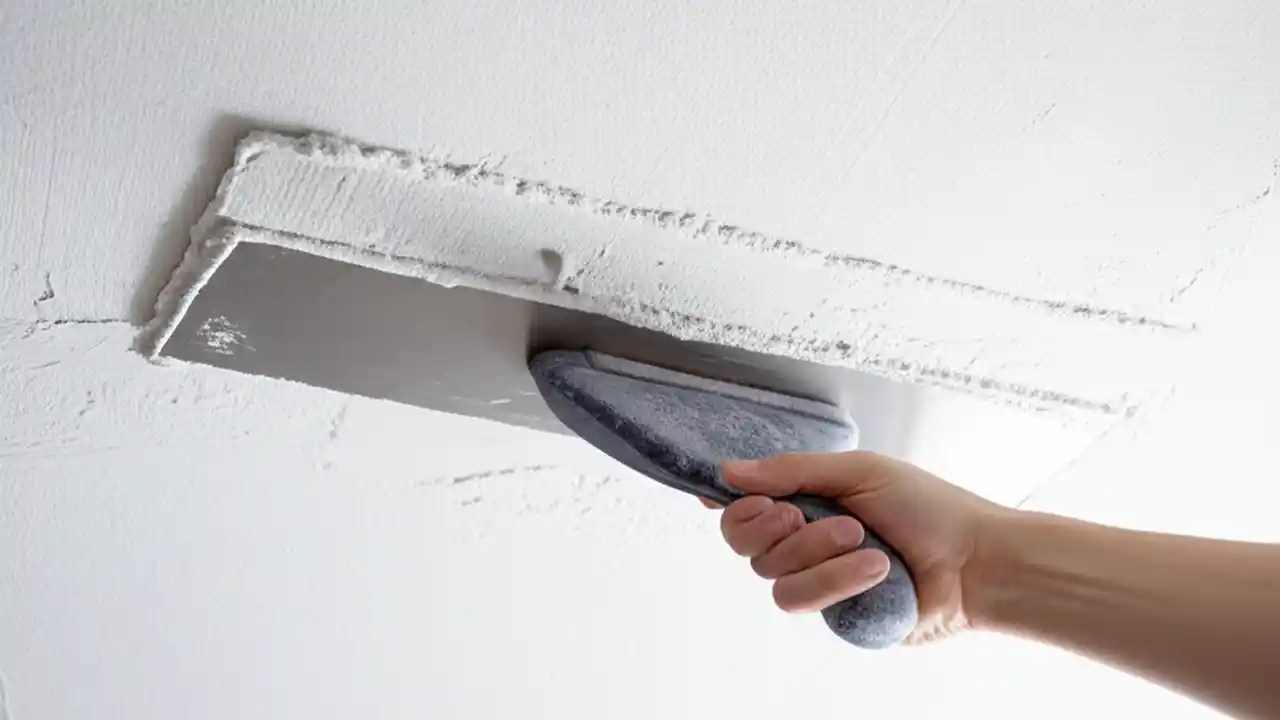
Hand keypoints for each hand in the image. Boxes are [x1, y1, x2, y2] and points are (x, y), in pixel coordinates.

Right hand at [711, 451, 1007, 643]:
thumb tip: (730, 472)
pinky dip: (836, 580)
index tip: (745, 499)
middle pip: (746, 543)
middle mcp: (805, 542)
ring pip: (772, 575)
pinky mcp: (835, 613)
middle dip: (775, 525)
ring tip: (864, 542)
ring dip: (816, 554)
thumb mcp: (859, 471)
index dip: (734, 506)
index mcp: (808, 501)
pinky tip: (876, 570)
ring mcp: (818, 580)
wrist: (975, 560)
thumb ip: (792, 471)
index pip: (743, 508)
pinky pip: (802, 601)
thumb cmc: (928, 507)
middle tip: (804, 515)